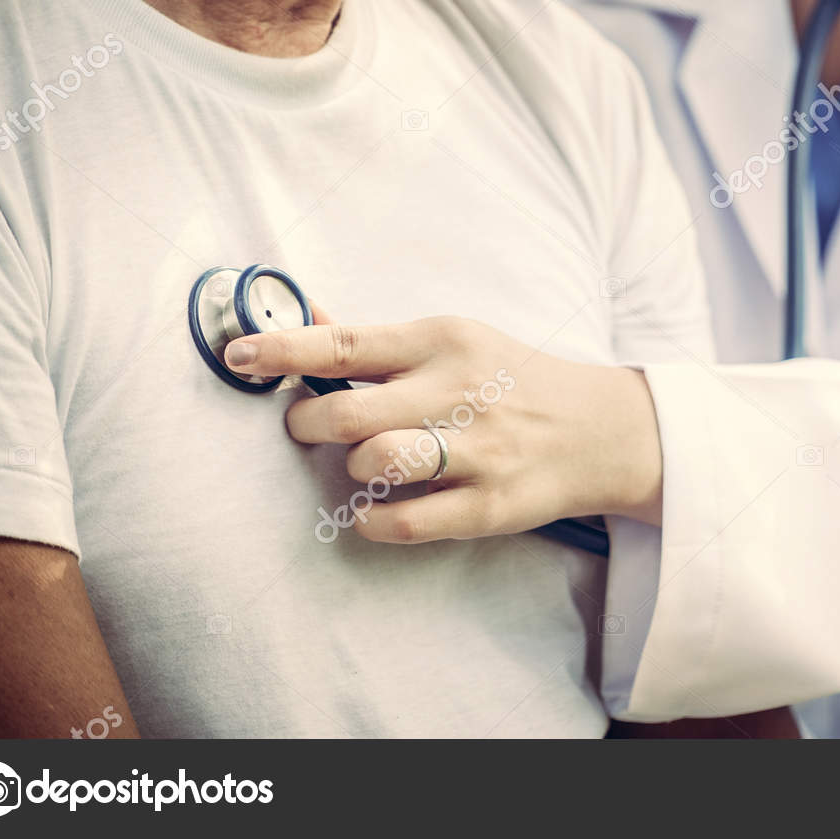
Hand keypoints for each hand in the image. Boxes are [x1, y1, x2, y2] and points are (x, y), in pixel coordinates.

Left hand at [224, 316, 664, 543]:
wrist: (600, 429)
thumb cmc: (512, 380)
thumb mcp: (457, 341)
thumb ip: (379, 340)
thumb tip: (307, 319)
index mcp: (445, 341)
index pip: (346, 344)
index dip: (283, 350)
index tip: (238, 354)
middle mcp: (460, 392)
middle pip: (349, 413)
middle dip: (308, 423)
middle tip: (308, 426)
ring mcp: (478, 452)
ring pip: (377, 462)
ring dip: (349, 467)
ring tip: (357, 462)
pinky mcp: (490, 505)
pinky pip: (405, 521)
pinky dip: (371, 520)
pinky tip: (370, 509)